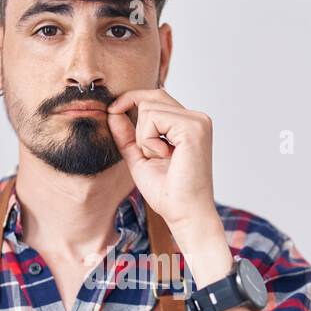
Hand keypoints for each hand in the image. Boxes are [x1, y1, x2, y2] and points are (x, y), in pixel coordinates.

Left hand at [106, 88, 215, 233]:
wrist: (184, 213)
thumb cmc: (167, 192)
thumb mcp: (139, 158)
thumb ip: (128, 135)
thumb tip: (113, 111)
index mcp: (188, 124)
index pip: (156, 96)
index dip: (132, 100)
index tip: (113, 111)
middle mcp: (197, 119)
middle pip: (152, 96)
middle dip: (137, 123)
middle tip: (144, 151)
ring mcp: (197, 122)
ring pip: (149, 108)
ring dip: (143, 137)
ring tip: (159, 158)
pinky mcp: (193, 128)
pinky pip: (153, 118)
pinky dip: (148, 140)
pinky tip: (163, 156)